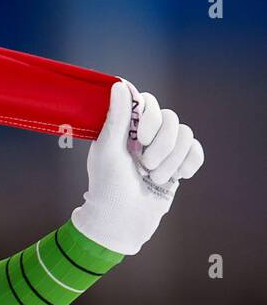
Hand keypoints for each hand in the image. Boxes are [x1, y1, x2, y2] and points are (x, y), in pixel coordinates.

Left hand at [70, 80, 204, 254]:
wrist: (122, 220)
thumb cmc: (107, 185)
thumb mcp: (108, 150)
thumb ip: (116, 118)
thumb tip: (120, 84)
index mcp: (125, 127)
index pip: (148, 102)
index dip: (150, 118)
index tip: (140, 139)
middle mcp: (145, 134)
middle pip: (171, 118)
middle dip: (161, 145)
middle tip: (143, 165)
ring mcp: (164, 149)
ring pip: (186, 135)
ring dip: (171, 160)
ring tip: (153, 177)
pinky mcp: (178, 164)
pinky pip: (197, 151)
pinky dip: (188, 164)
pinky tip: (176, 177)